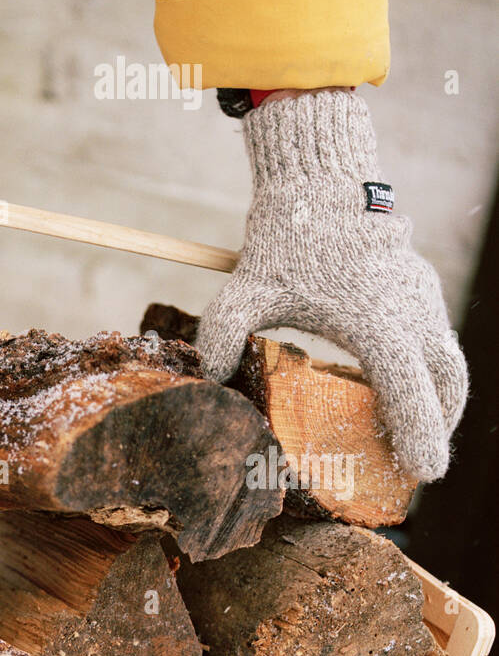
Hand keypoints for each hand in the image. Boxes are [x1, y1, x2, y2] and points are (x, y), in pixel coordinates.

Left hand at [198, 90, 466, 482]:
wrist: (322, 182)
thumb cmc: (284, 240)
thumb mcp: (243, 290)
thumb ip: (221, 333)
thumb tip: (209, 376)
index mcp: (374, 320)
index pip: (408, 389)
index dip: (419, 433)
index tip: (424, 472)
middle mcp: (409, 310)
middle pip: (445, 384)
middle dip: (436, 428)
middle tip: (415, 466)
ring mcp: (421, 296)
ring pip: (447, 361)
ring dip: (435, 402)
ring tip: (408, 437)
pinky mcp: (420, 287)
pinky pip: (435, 340)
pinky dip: (427, 373)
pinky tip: (397, 392)